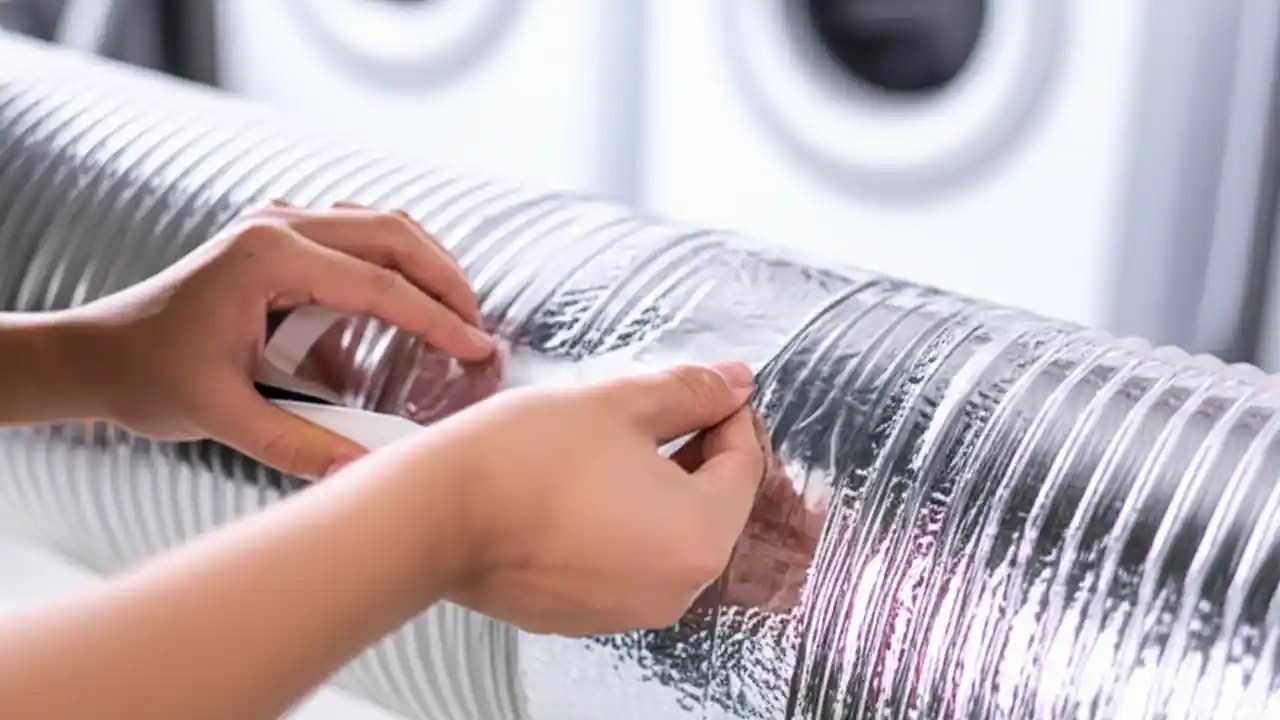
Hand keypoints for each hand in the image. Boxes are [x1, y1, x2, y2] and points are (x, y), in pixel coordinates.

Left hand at [66, 200, 493, 479]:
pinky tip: (400, 310)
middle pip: (394, 234)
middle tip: (478, 330)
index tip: (478, 349)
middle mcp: (278, 225)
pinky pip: (355, 234)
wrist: (99, 354)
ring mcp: (278, 223)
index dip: (437, 320)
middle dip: (447, 280)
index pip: (379, 285)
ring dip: (424, 265)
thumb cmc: (150, 377)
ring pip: (381, 224)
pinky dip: (391, 266)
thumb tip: (363, 473)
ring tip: (454, 316)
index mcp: (267, 258)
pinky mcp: (278, 237)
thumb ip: (296, 445)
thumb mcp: (223, 417)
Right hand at [385, 362, 765, 635]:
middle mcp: (675, 590)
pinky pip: (626, 561)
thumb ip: (691, 393)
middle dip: (693, 451)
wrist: (432, 516)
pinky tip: (581, 487)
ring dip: (655, 486)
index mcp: (699, 539)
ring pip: (666, 533)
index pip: (744, 465)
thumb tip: (737, 382)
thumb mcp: (621, 404)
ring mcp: (628, 610)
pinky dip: (620, 523)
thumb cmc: (524, 459)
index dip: (728, 414)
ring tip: (610, 444)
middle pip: (711, 505)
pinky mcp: (584, 615)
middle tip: (656, 409)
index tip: (706, 387)